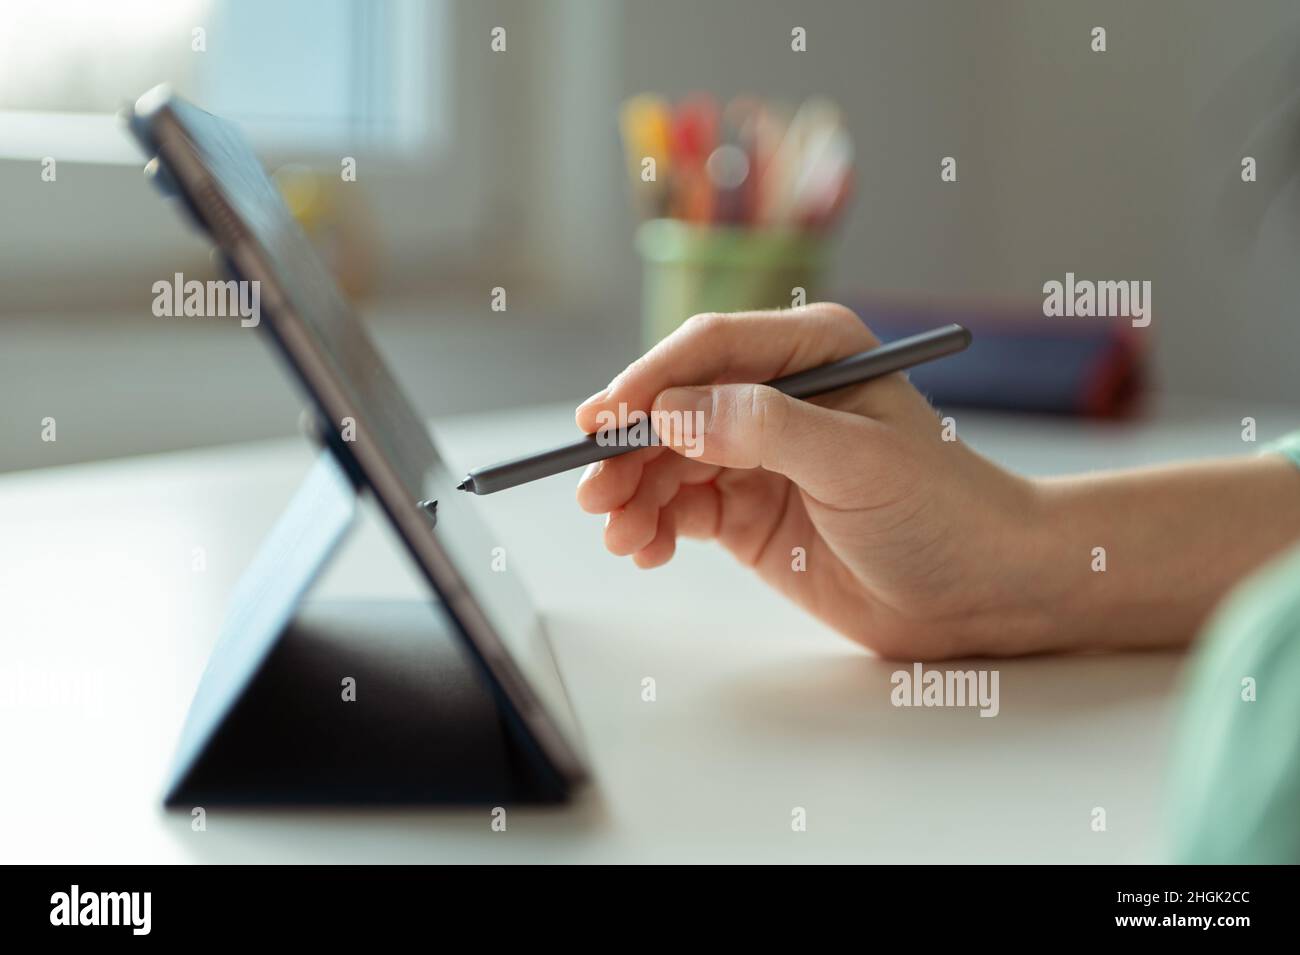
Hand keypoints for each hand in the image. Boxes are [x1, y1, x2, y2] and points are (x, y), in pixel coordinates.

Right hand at [575, 303, 1046, 658]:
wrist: (979, 591)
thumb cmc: (942, 510)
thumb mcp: (860, 462)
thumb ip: (767, 430)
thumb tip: (672, 413)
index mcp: (813, 352)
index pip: (710, 348)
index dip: (650, 380)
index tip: (605, 419)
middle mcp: (777, 393)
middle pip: (674, 406)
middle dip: (628, 448)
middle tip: (593, 491)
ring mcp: (758, 454)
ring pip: (667, 460)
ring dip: (633, 493)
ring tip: (619, 534)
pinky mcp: (748, 509)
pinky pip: (680, 507)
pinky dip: (653, 525)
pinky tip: (644, 550)